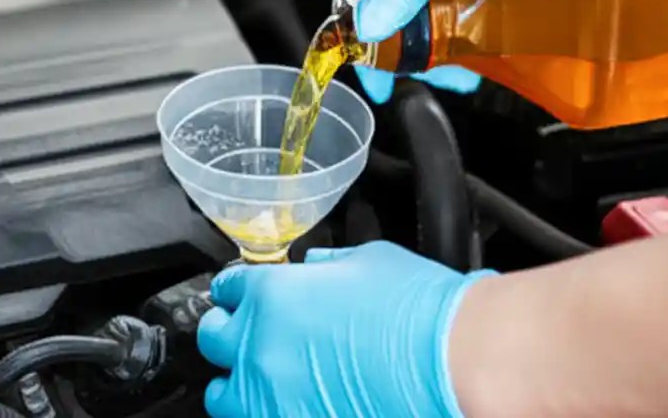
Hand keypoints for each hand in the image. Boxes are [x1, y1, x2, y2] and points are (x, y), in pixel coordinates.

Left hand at [196, 241, 495, 417]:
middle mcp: (260, 348)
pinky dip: (271, 409)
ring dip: (240, 383)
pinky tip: (295, 400)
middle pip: (213, 339)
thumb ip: (327, 269)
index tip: (244, 296)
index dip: (239, 290)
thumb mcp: (369, 263)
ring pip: (222, 396)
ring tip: (268, 381)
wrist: (454, 363)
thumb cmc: (421, 312)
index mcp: (274, 296)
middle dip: (230, 332)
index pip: (229, 288)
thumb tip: (314, 272)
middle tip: (255, 334)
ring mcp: (270, 400)